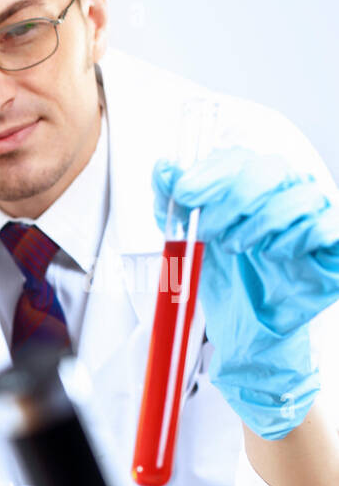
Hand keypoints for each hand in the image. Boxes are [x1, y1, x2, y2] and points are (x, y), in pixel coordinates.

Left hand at [152, 148, 338, 438]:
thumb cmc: (224, 277)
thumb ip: (172, 204)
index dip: (209, 172)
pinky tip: (273, 254)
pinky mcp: (333, 244)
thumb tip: (163, 169)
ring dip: (259, 222)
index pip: (237, 158)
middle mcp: (286, 191)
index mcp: (250, 183)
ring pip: (298, 196)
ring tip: (235, 247)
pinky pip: (325, 226)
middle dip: (231, 198)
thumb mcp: (185, 240)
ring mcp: (313, 214)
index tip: (184, 192)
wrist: (245, 327)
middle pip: (269, 169)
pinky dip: (296, 238)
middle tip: (207, 229)